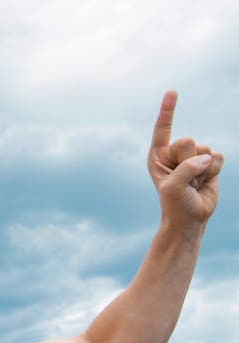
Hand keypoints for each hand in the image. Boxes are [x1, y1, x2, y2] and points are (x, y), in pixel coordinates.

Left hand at [147, 90, 223, 227]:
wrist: (191, 218)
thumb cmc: (175, 203)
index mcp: (157, 155)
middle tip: (184, 178)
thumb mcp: (173, 187)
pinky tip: (205, 181)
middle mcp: (174, 153)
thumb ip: (187, 168)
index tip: (172, 91)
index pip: (163, 129)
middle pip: (187, 141)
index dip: (168, 110)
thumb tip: (207, 156)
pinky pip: (218, 156)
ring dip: (201, 169)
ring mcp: (193, 157)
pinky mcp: (209, 162)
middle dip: (187, 161)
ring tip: (194, 182)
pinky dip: (214, 171)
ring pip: (204, 148)